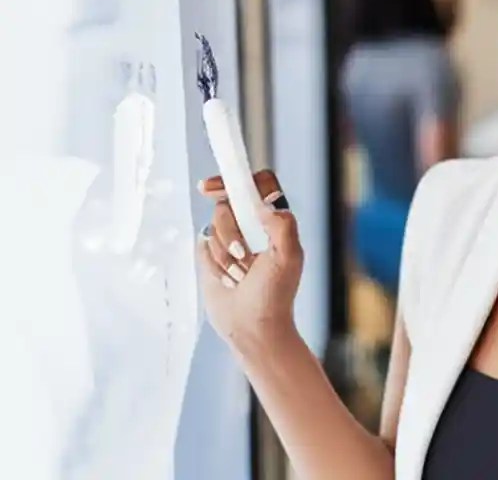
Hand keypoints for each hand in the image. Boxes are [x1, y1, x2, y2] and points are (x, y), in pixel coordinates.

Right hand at [197, 170, 302, 357]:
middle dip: (230, 232)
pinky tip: (227, 280)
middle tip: (242, 256)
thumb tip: (263, 203)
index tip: (215, 189)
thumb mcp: (287, 258)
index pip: (259, 184)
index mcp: (277, 220)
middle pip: (228, 203)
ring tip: (239, 275)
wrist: (251, 327)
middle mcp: (254, 224)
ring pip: (213, 225)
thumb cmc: (275, 294)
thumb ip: (281, 225)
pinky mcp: (213, 254)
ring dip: (223, 254)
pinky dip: (212, 264)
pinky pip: (202, 244)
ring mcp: (232, 238)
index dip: (238, 179)